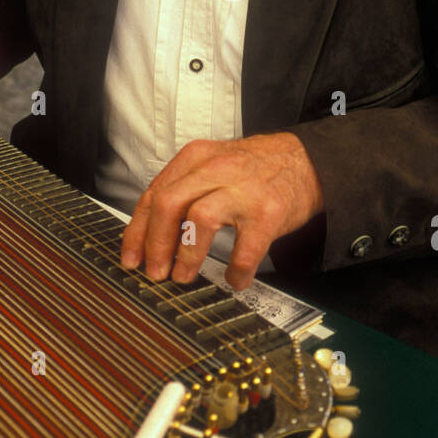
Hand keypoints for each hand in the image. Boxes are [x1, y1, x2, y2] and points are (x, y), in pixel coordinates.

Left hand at [119, 132, 324, 290]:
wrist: (306, 161)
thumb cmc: (255, 169)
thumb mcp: (213, 164)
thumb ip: (184, 189)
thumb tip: (151, 233)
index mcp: (196, 158)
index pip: (154, 194)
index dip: (137, 231)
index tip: (131, 257)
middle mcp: (216, 169)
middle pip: (169, 203)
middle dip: (154, 243)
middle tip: (154, 271)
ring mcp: (243, 190)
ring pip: (199, 219)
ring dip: (186, 255)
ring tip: (182, 276)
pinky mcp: (268, 212)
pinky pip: (245, 250)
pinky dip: (236, 271)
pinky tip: (234, 280)